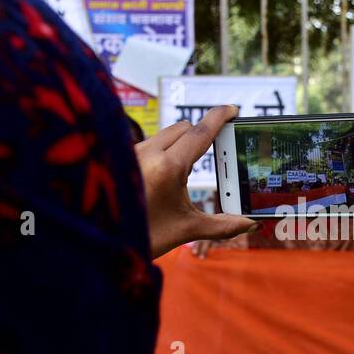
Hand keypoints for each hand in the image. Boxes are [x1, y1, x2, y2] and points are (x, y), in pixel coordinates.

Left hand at [136, 105, 257, 257]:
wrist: (103, 243)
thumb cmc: (143, 236)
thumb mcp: (186, 230)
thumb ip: (222, 225)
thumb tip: (250, 223)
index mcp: (168, 167)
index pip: (200, 133)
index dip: (219, 118)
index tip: (233, 110)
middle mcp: (148, 153)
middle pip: (184, 129)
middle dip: (201, 135)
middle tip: (215, 148)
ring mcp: (132, 153)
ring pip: (165, 135)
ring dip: (180, 144)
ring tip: (186, 170)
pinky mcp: (122, 158)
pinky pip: (149, 145)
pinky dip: (163, 152)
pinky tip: (162, 176)